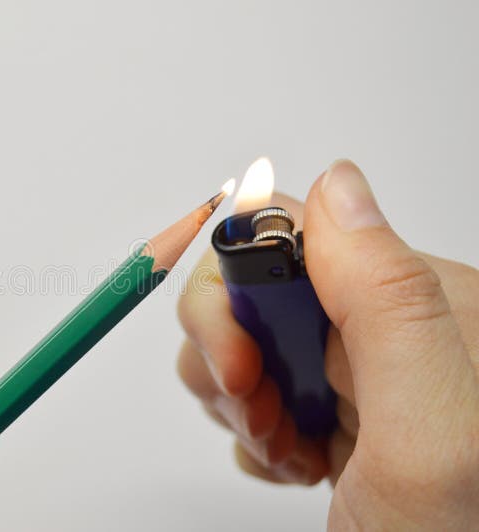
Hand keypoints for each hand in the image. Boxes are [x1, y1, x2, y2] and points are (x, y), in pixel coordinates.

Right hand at [177, 159, 478, 528]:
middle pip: (253, 285)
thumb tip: (337, 182)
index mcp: (430, 305)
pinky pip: (258, 382)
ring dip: (239, 397)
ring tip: (284, 448)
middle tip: (261, 414)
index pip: (291, 233)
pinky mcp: (331, 400)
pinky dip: (252, 426)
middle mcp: (394, 325)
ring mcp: (357, 366)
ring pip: (244, 334)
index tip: (239, 364)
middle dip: (231, 353)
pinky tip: (290, 461)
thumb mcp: (429, 441)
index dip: (237, 292)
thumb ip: (390, 303)